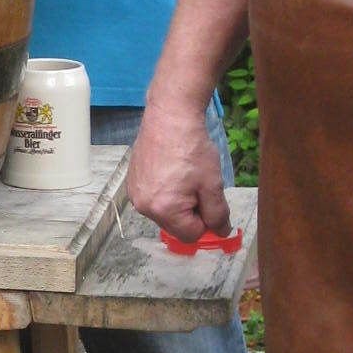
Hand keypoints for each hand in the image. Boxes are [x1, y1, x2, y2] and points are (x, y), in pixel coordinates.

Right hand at [126, 98, 230, 241]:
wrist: (169, 118)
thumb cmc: (192, 150)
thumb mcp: (212, 184)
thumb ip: (217, 214)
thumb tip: (220, 232)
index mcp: (164, 210)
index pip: (191, 234)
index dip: (206, 221)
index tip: (211, 200)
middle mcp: (143, 206)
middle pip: (175, 226)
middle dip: (191, 213)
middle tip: (198, 186)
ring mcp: (135, 194)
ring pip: (164, 213)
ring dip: (177, 203)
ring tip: (184, 176)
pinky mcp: (132, 182)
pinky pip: (153, 199)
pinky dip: (164, 192)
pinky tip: (171, 171)